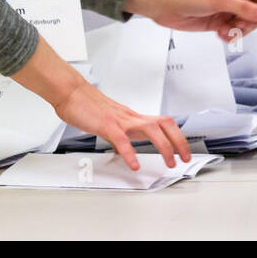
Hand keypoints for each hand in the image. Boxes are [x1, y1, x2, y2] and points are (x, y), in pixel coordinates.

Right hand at [53, 81, 190, 170]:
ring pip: (151, 129)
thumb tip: (123, 149)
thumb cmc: (87, 105)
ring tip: (169, 163)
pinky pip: (122, 140)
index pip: (163, 123)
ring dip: (164, 147)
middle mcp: (131, 117)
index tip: (183, 151)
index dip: (177, 136)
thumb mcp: (109, 123)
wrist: (71, 92)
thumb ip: (119, 135)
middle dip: (179, 142)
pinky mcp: (106, 125)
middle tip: (185, 158)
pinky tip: (134, 164)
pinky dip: (130, 153)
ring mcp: (120, 120)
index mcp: (132, 117)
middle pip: (165, 124)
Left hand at [124, 0, 256, 39]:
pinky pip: (234, 32)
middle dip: (249, 23)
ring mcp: (227, 8)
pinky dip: (230, 36)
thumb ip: (244, 8)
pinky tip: (220, 34)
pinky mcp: (219, 21)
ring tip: (225, 32)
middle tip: (238, 27)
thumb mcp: (219, 0)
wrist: (165, 4)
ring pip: (246, 24)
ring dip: (239, 31)